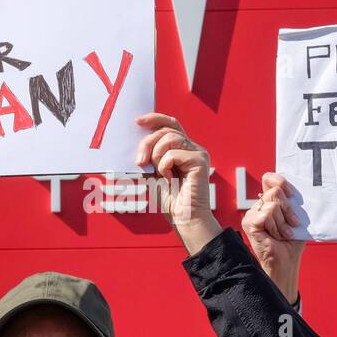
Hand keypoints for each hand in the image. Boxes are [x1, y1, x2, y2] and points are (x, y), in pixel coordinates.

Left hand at [135, 112, 220, 254]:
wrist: (183, 218)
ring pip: (170, 137)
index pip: (170, 123)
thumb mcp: (152, 173)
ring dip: (157, 155)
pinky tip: (170, 178)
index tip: (138, 121)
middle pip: (167, 129)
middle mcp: (192, 147)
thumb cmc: (169, 199)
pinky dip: (165, 166)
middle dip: (148, 142)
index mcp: (182, 148)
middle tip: (139, 161)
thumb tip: (136, 140)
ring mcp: (198, 153)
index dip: (155, 118)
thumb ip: (148, 156)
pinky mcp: (200, 160)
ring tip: (159, 172)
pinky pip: (174, 153)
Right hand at [242, 172, 305, 303]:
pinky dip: (276, 227)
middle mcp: (259, 206)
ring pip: (272, 204)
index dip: (281, 182)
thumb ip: (291, 200)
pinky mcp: (249, 223)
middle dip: (288, 210)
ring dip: (283, 222)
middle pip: (275, 191)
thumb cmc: (292, 242)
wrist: (287, 261)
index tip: (292, 195)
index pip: (269, 178)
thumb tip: (291, 190)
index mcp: (269, 201)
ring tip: (282, 234)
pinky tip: (276, 237)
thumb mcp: (296, 216)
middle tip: (290, 225)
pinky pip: (266, 215)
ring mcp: (252, 214)